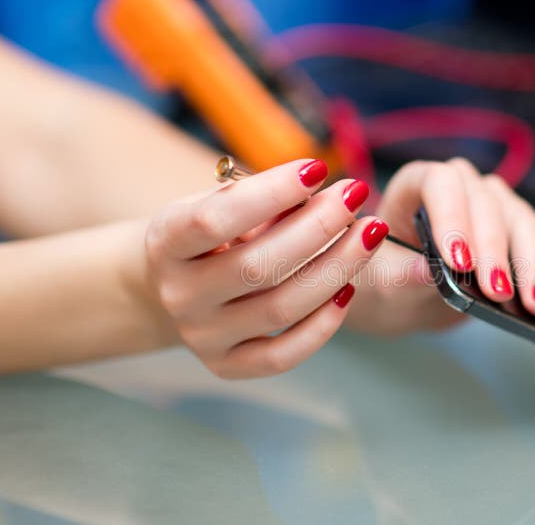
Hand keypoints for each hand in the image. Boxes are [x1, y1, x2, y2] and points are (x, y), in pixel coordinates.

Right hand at [144, 159, 387, 377]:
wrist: (169, 286)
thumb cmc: (208, 234)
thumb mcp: (216, 203)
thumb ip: (261, 199)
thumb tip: (328, 196)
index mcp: (166, 243)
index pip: (216, 219)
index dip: (271, 192)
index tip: (317, 168)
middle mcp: (179, 294)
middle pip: (258, 266)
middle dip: (319, 226)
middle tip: (357, 194)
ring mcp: (201, 336)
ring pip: (280, 308)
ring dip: (336, 268)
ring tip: (368, 234)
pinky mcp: (226, 366)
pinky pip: (283, 355)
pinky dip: (322, 324)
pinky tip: (348, 288)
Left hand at [345, 158, 534, 334]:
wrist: (404, 297)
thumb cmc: (385, 280)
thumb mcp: (382, 284)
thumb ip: (400, 276)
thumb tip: (425, 271)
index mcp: (416, 185)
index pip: (439, 183)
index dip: (452, 217)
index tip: (459, 263)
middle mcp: (460, 188)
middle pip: (487, 202)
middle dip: (495, 249)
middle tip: (498, 292)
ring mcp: (494, 206)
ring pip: (522, 218)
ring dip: (532, 263)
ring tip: (534, 303)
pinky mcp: (520, 231)